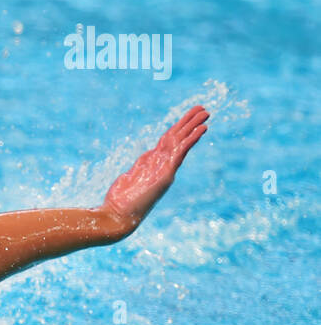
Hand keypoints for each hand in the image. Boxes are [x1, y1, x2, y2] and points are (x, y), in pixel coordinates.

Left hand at [103, 104, 208, 230]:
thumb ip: (141, 165)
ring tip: (206, 113)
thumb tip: (148, 155)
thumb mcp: (131, 176)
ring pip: (181, 142)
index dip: (178, 127)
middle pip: (178, 138)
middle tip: (204, 108)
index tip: (189, 116)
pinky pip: (180, 153)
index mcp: (153, 162)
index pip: (169, 140)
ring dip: (193, 126)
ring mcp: (165, 169)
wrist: (118, 216)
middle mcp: (162, 164)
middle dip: (190, 122)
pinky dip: (191, 140)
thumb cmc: (121, 200)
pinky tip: (201, 130)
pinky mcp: (166, 175)